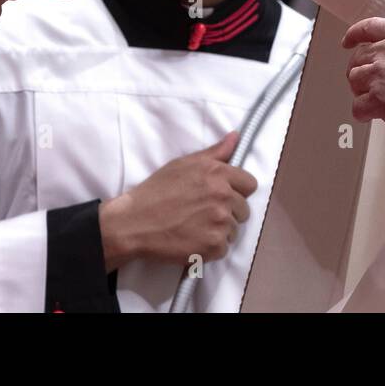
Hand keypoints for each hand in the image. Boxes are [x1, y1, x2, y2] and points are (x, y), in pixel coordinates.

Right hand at [98, 131, 258, 270]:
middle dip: (228, 212)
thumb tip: (235, 137)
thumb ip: (215, 153)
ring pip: (234, 230)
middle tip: (203, 213)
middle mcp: (223, 196)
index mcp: (218, 174)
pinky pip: (223, 249)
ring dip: (219, 231)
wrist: (134, 222)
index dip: (237, 191)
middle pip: (244, 210)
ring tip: (195, 227)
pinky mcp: (213, 246)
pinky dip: (210, 248)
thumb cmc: (157, 191)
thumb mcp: (184, 164)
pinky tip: (193, 240)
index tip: (223, 196)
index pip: (250, 184)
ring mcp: (220, 222)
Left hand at [341, 17, 384, 142]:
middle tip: (364, 83)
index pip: (370, 27)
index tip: (347, 42)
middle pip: (358, 57)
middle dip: (358, 70)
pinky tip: (373, 116)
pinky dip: (363, 113)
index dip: (354, 34)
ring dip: (361, 91)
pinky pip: (358, 107)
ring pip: (354, 81)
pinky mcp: (378, 100)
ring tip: (373, 100)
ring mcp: (380, 75)